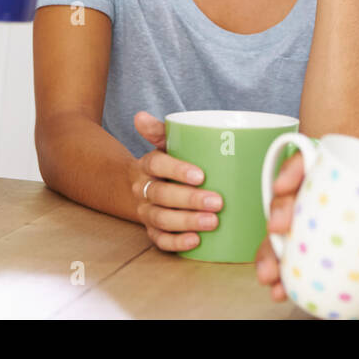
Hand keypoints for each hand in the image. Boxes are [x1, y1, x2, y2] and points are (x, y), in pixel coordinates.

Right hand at [131, 111, 221, 251]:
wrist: (146, 186)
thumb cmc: (167, 163)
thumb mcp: (164, 144)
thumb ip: (159, 130)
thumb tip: (140, 115)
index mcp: (147, 165)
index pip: (157, 164)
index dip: (177, 170)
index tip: (201, 175)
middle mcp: (144, 189)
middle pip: (162, 195)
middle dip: (190, 200)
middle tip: (218, 202)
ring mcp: (146, 212)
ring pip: (161, 219)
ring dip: (187, 221)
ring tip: (213, 222)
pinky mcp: (152, 231)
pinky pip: (160, 240)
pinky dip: (177, 243)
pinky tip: (196, 241)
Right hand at [257, 156, 358, 310]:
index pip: (321, 166)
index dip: (295, 169)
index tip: (284, 185)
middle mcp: (344, 206)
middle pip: (298, 200)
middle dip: (277, 216)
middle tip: (276, 236)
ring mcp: (337, 233)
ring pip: (293, 234)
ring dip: (273, 250)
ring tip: (270, 274)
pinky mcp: (336, 260)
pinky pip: (302, 262)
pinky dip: (286, 272)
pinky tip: (279, 286)